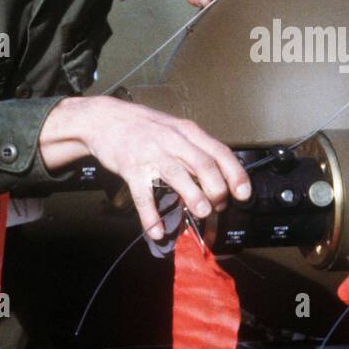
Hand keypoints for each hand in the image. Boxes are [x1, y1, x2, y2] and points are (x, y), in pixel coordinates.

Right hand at [39, 97, 251, 238]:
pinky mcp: (131, 168)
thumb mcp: (175, 129)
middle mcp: (173, 141)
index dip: (236, 175)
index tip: (243, 194)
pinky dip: (150, 215)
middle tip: (218, 207)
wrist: (104, 119)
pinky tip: (157, 230)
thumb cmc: (145, 127)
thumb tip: (217, 177)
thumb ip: (195, 149)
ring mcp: (151, 154)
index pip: (220, 152)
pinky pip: (143, 195)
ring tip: (203, 213)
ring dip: (194, 197)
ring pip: (178, 176)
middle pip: (204, 165)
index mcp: (188, 131)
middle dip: (217, 190)